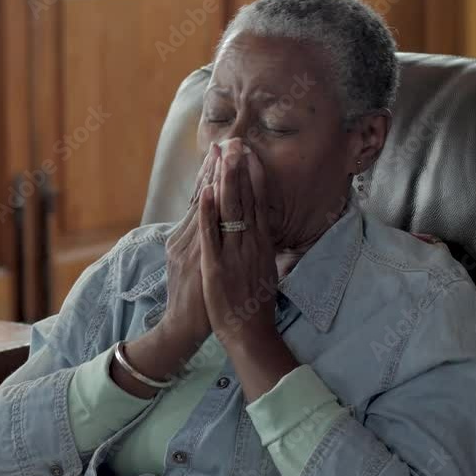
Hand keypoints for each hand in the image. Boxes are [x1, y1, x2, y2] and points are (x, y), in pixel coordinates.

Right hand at [111, 144, 220, 397]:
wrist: (185, 328)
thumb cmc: (199, 302)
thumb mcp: (198, 268)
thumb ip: (206, 246)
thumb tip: (219, 231)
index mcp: (187, 239)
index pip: (203, 200)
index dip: (213, 175)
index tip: (222, 152)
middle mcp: (187, 239)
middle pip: (205, 197)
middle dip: (217, 168)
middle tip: (229, 140)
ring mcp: (195, 249)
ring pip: (207, 208)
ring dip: (218, 178)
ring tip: (228, 153)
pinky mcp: (202, 262)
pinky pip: (205, 232)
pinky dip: (207, 210)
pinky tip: (210, 190)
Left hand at [198, 139, 278, 346]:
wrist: (248, 333)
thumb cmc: (255, 305)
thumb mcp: (265, 272)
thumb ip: (264, 250)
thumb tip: (267, 235)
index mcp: (262, 245)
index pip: (258, 203)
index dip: (253, 177)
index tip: (250, 154)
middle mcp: (251, 244)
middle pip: (245, 199)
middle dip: (240, 169)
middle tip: (237, 141)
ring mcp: (233, 254)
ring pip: (230, 210)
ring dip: (226, 180)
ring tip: (224, 154)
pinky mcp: (215, 266)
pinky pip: (211, 234)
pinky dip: (209, 211)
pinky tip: (207, 191)